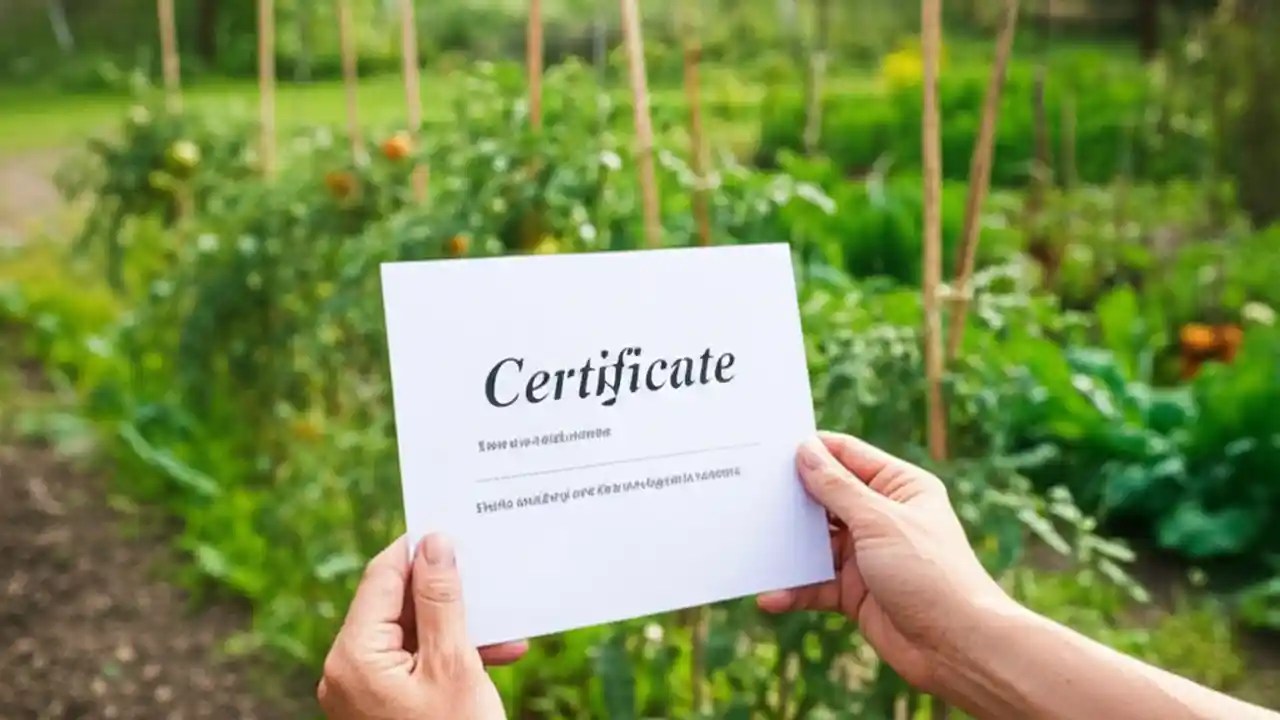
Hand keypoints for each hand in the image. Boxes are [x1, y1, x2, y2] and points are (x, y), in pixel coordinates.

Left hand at [318, 534, 527, 719]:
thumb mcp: (454, 665)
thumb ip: (443, 600)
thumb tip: (434, 543)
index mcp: (353, 656)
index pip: (381, 577)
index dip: (419, 549)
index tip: (456, 526)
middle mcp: (347, 671)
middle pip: (396, 604)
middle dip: (447, 590)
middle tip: (488, 571)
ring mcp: (362, 691)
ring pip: (411, 634)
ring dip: (458, 625)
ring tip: (504, 624)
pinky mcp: (382, 706)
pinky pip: (414, 663)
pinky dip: (451, 654)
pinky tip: (497, 653)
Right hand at [757, 432, 1010, 693]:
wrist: (958, 647)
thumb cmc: (930, 573)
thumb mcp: (879, 521)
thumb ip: (837, 487)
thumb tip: (805, 450)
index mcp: (899, 487)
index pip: (847, 456)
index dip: (812, 450)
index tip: (769, 450)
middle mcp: (882, 517)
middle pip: (826, 498)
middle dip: (792, 501)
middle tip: (749, 495)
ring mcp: (868, 555)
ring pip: (817, 543)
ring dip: (789, 548)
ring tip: (752, 545)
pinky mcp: (857, 592)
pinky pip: (817, 584)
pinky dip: (795, 589)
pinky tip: (771, 597)